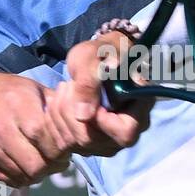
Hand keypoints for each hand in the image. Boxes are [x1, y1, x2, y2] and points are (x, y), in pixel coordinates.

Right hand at [0, 71, 74, 187]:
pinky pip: (6, 180)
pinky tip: (24, 164)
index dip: (61, 149)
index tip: (67, 150)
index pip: (46, 138)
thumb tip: (87, 126)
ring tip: (42, 161)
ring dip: (38, 174)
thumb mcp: (33, 90)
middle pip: (36, 164)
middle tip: (58, 160)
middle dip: (52, 166)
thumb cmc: (7, 93)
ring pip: (22, 176)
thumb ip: (59, 108)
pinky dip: (20, 177)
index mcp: (16, 103)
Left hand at [43, 33, 152, 156]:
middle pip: (93, 140)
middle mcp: (128, 131)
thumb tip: (83, 116)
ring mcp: (109, 140)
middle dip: (71, 111)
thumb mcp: (92, 56)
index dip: (100, 119)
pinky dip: (54, 120)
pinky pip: (66, 142)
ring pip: (76, 142)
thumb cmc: (102, 53)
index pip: (124, 132)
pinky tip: (58, 101)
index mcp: (140, 108)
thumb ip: (89, 81)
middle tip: (70, 84)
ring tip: (65, 88)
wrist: (100, 58)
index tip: (88, 94)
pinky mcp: (90, 143)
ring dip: (60, 113)